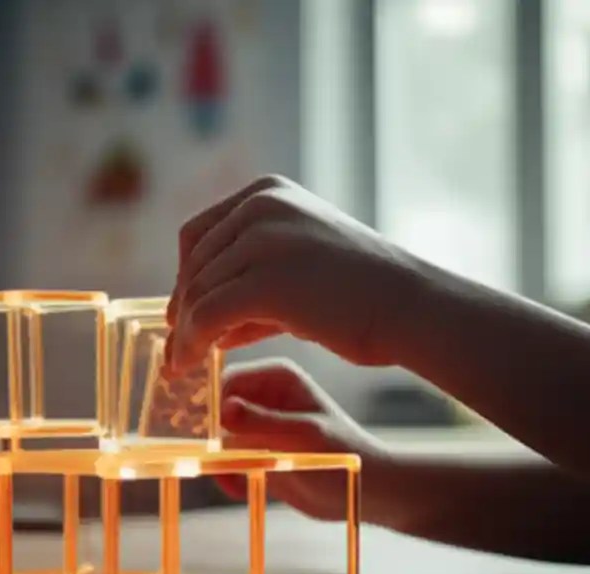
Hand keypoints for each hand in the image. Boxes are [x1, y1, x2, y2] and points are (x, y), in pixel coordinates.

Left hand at [166, 174, 421, 370]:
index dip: (185, 277)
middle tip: (176, 347)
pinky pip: (207, 317)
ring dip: (184, 333)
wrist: (413, 307)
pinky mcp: (266, 281)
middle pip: (194, 265)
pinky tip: (188, 365)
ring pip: (197, 293)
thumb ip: (250, 279)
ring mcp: (262, 240)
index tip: (182, 312)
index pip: (199, 234)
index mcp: (267, 192)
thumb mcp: (299, 266)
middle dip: (182, 309)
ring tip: (180, 363)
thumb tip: (199, 317)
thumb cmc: (363, 295)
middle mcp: (260, 206)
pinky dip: (190, 345)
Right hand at [216, 358, 382, 520]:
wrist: (364, 488)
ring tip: (238, 479)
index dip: (210, 406)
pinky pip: (227, 463)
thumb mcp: (302, 435)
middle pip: (216, 412)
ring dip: (221, 462)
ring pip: (217, 441)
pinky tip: (243, 489)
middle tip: (219, 462)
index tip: (206, 435)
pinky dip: (229, 478)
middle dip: (212, 439)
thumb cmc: (342, 453)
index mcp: (275, 378)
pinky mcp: (256, 454)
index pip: (226, 382)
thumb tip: (223, 410)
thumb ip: (261, 422)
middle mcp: (262, 398)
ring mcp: (257, 427)